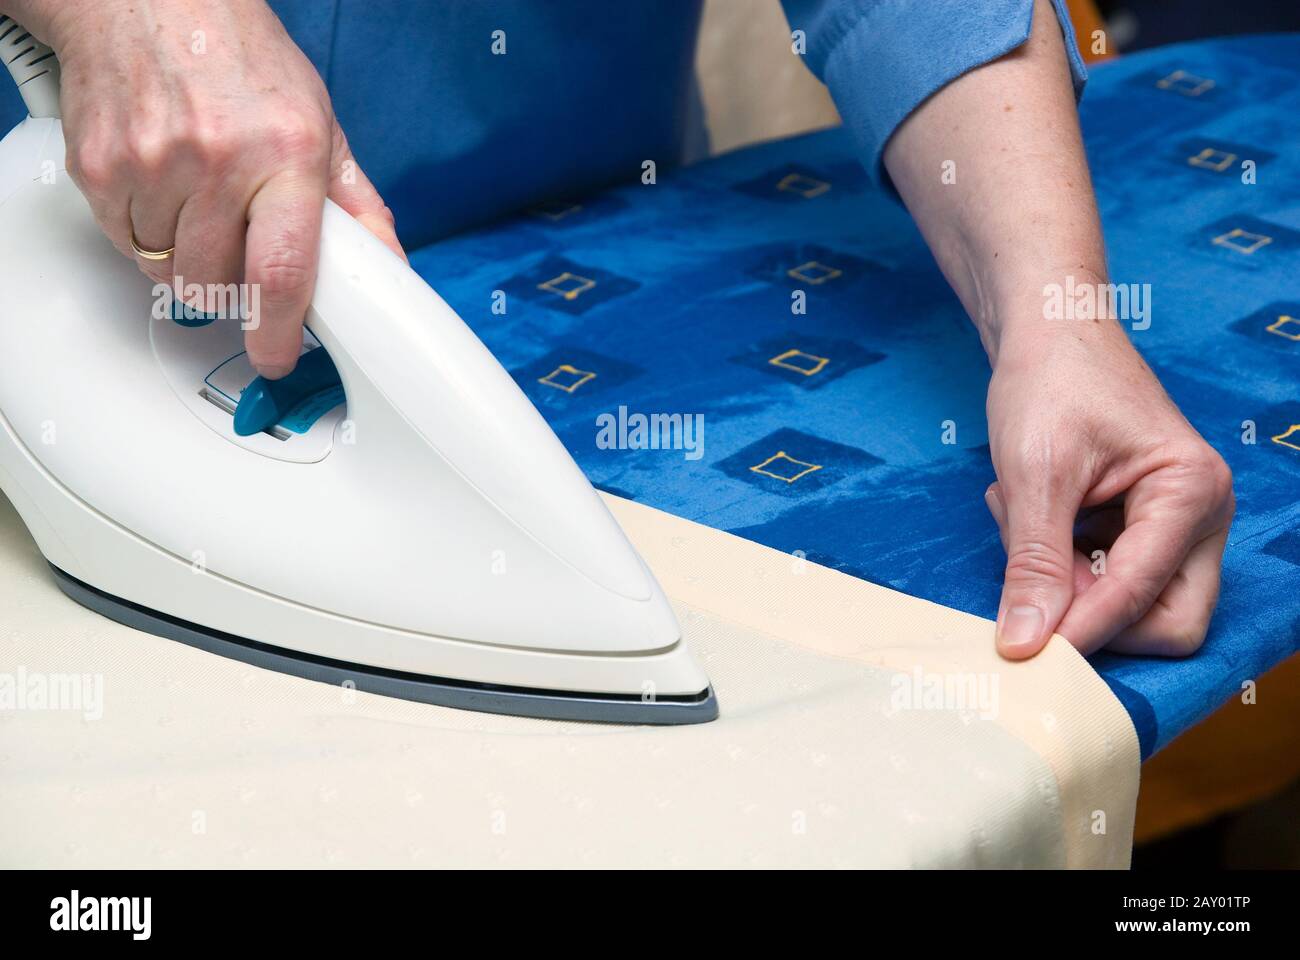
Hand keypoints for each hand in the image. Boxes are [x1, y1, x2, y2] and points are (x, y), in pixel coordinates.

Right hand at [45, 0, 403, 377]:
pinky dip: (148, 236)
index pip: (281, 272)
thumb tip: (387, 266)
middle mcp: (216, 160)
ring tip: (203, 206)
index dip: (279, 333)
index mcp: (285, 153)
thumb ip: (355, 205)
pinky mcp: (99, 168)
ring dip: (189, 262)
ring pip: (170, 273)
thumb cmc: (240, 58)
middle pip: (218, 285)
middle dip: (233, 288)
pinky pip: (126, 244)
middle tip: (240, 249)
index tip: (277, 358)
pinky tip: (165, 191)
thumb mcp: (319, 125)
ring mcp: (151, 165)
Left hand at [982, 317, 1233, 659]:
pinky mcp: (1145, 527)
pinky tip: (1026, 509)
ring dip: (1064, 579)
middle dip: (1090, 612)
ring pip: (1131, 606)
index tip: (1024, 650)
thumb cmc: (1048, 383)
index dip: (1081, 629)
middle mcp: (1203, 515)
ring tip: (1018, 512)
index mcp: (1192, 492)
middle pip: (1166, 622)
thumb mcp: (1033, 475)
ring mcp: (1178, 524)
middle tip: (1027, 568)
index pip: (1142, 596)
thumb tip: (1026, 644)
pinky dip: (1060, 561)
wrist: (1047, 331)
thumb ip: (1033, 563)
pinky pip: (1107, 579)